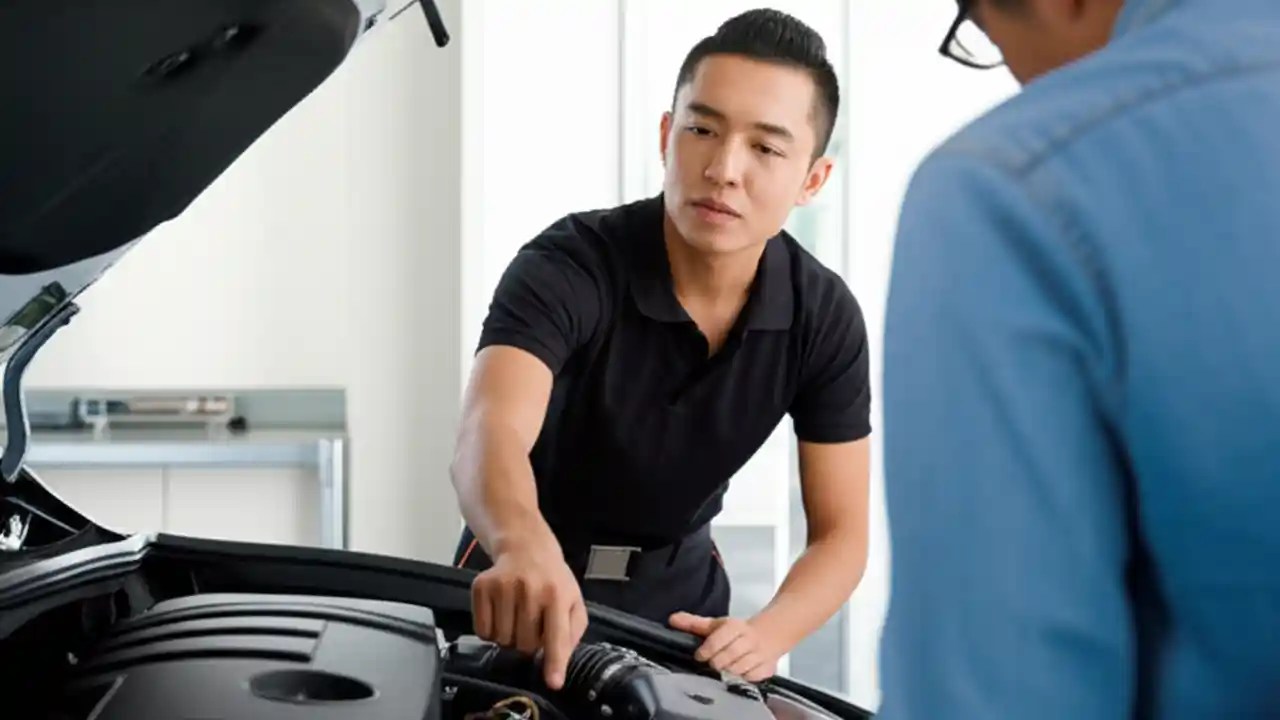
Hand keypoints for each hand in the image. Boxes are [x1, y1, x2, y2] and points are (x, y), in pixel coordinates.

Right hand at [471, 544, 587, 689]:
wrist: (525, 547)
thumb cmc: (552, 580)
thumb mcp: (572, 601)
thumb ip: (571, 632)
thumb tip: (559, 661)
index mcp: (558, 594)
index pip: (556, 635)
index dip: (554, 662)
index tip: (554, 683)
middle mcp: (530, 589)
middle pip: (524, 645)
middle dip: (529, 644)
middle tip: (532, 624)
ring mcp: (503, 586)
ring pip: (502, 640)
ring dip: (509, 637)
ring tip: (517, 616)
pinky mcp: (481, 587)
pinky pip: (482, 631)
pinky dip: (490, 631)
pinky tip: (500, 613)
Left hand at [667, 612, 783, 681]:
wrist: (769, 635)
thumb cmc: (737, 633)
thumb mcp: (715, 625)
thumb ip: (693, 623)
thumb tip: (672, 619)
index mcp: (736, 627)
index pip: (719, 638)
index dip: (707, 649)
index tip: (700, 655)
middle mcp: (750, 640)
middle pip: (729, 656)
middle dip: (716, 662)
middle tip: (712, 664)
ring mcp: (760, 655)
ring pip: (740, 669)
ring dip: (728, 671)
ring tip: (723, 668)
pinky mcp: (768, 669)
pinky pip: (752, 678)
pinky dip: (742, 678)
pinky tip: (738, 674)